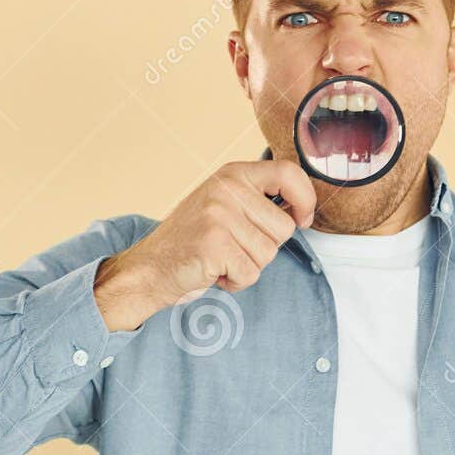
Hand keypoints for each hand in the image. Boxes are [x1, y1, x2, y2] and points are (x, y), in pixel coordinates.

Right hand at [92, 159, 316, 331]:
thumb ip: (258, 200)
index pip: (289, 173)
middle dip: (264, 247)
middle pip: (284, 228)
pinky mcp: (213, 244)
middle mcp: (227, 188)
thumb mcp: (224, 205)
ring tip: (219, 258)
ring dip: (248, 266)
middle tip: (231, 246)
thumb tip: (304, 210)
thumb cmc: (192, 241)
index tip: (302, 219)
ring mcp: (219, 215)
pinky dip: (235, 281)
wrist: (148, 268)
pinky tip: (212, 271)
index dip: (305, 199)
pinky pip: (250, 273)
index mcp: (233, 174)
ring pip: (269, 254)